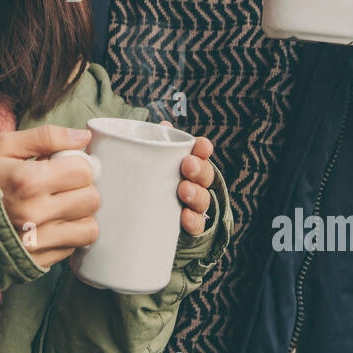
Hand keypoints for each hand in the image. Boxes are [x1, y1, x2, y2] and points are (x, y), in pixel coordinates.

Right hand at [0, 125, 101, 267]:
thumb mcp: (1, 147)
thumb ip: (46, 137)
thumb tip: (84, 137)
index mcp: (28, 180)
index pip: (84, 171)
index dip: (77, 164)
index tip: (63, 165)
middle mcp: (35, 214)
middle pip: (91, 199)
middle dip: (81, 188)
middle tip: (61, 185)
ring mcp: (36, 242)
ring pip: (89, 228)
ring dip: (79, 215)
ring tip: (58, 206)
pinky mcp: (36, 262)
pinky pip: (73, 247)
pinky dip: (67, 235)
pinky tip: (47, 225)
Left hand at [160, 120, 215, 235]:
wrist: (148, 221)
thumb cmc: (151, 181)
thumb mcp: (150, 161)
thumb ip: (156, 143)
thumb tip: (164, 125)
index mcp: (187, 164)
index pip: (200, 153)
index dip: (202, 148)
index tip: (201, 146)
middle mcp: (194, 183)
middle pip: (204, 175)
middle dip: (198, 168)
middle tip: (187, 165)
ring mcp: (193, 206)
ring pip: (202, 199)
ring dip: (195, 193)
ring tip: (183, 190)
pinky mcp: (189, 227)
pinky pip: (196, 225)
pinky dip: (192, 221)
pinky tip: (184, 217)